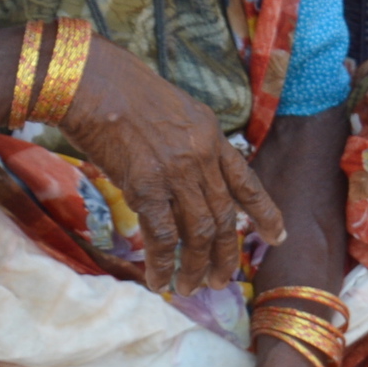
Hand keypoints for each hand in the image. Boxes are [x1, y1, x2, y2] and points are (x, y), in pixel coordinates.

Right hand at [56, 39, 286, 291]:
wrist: (88, 78)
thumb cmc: (119, 87)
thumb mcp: (172, 108)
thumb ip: (187, 140)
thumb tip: (188, 170)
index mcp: (211, 135)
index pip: (247, 182)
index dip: (265, 213)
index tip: (279, 237)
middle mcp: (201, 156)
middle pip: (225, 217)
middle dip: (225, 254)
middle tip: (221, 281)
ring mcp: (176, 172)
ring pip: (198, 232)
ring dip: (196, 266)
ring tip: (191, 288)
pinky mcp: (144, 186)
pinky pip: (161, 235)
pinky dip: (162, 262)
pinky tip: (159, 279)